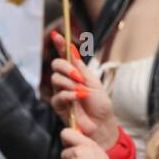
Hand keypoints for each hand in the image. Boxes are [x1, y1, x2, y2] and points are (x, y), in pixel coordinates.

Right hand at [47, 31, 116, 148]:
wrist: (102, 124)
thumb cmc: (100, 104)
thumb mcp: (94, 82)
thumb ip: (81, 69)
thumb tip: (72, 51)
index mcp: (77, 73)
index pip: (65, 56)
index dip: (60, 45)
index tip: (57, 34)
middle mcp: (66, 81)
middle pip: (56, 65)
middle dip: (65, 67)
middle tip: (78, 75)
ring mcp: (61, 93)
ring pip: (55, 79)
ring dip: (69, 83)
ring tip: (82, 91)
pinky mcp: (59, 106)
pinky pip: (58, 96)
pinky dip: (69, 94)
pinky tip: (78, 97)